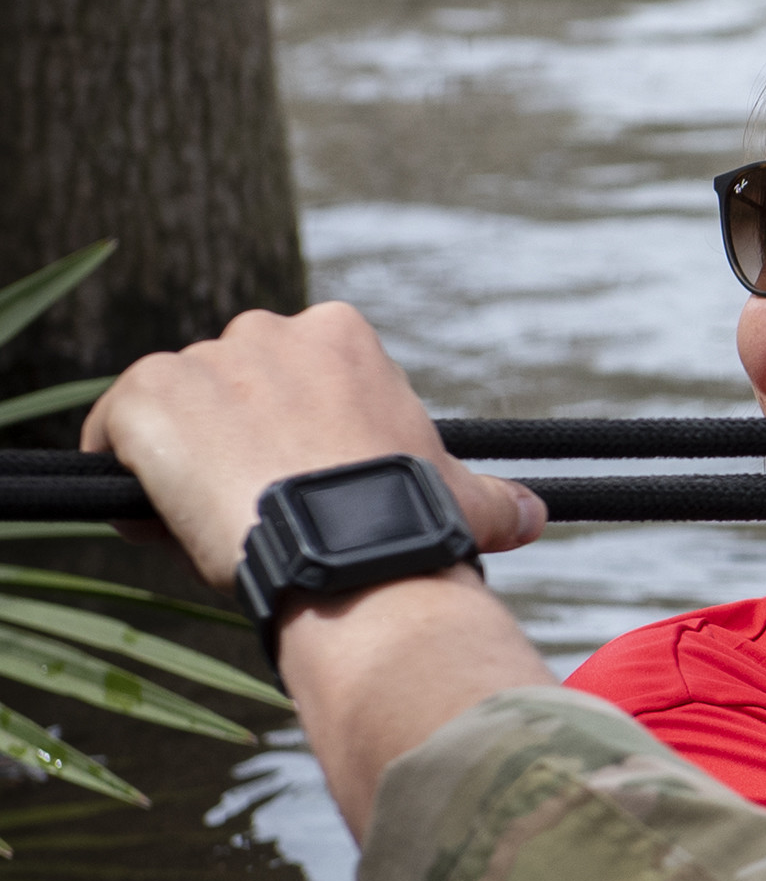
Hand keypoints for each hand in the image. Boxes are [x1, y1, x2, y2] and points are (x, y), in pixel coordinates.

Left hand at [80, 302, 554, 841]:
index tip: (305, 481)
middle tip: (262, 507)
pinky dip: (125, 474)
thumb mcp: (464, 500)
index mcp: (342, 336)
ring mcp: (201, 359)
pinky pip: (113, 435)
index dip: (293, 432)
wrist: (345, 551)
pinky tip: (161, 517)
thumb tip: (538, 515)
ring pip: (171, 412)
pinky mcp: (144, 395)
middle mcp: (267, 329)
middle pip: (229, 384)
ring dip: (182, 460)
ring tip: (217, 524)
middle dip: (235, 439)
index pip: (291, 374)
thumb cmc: (409, 522)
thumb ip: (496, 498)